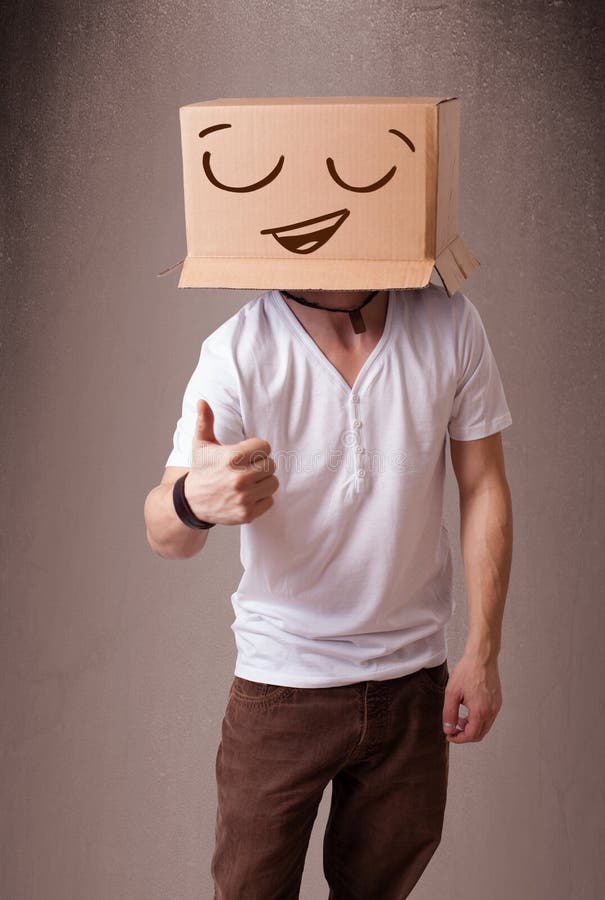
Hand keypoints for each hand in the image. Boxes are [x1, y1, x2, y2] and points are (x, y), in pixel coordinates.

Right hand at [183, 399, 279, 525]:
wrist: (191, 502)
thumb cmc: (201, 470)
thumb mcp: (201, 444)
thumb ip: (205, 421)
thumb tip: (202, 401)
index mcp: (231, 458)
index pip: (265, 446)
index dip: (257, 449)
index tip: (246, 453)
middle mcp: (238, 478)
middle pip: (271, 464)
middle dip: (261, 464)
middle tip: (248, 468)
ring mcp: (244, 498)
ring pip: (273, 482)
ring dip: (264, 481)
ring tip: (249, 480)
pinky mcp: (247, 514)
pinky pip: (270, 500)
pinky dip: (262, 498)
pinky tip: (248, 494)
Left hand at [442, 654, 501, 742]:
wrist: (482, 657)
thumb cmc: (467, 671)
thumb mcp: (452, 693)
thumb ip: (449, 713)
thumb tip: (448, 729)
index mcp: (480, 711)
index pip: (471, 735)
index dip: (458, 738)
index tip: (449, 735)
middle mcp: (491, 711)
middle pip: (479, 734)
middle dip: (465, 735)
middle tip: (453, 728)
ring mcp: (496, 706)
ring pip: (485, 726)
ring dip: (472, 727)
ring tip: (459, 717)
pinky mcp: (497, 701)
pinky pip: (489, 717)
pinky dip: (478, 719)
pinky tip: (468, 709)